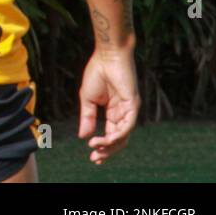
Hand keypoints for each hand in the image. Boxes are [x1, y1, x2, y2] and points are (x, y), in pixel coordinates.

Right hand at [78, 47, 139, 163]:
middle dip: (108, 151)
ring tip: (95, 148)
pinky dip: (117, 134)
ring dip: (110, 145)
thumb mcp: (87, 99)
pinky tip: (104, 138)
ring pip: (124, 135)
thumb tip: (82, 136)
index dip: (103, 146)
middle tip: (95, 159)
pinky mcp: (133, 104)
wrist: (106, 56)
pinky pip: (127, 125)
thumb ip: (87, 118)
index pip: (111, 134)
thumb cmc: (97, 73)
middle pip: (119, 139)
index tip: (92, 156)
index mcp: (113, 111)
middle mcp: (124, 113)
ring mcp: (129, 109)